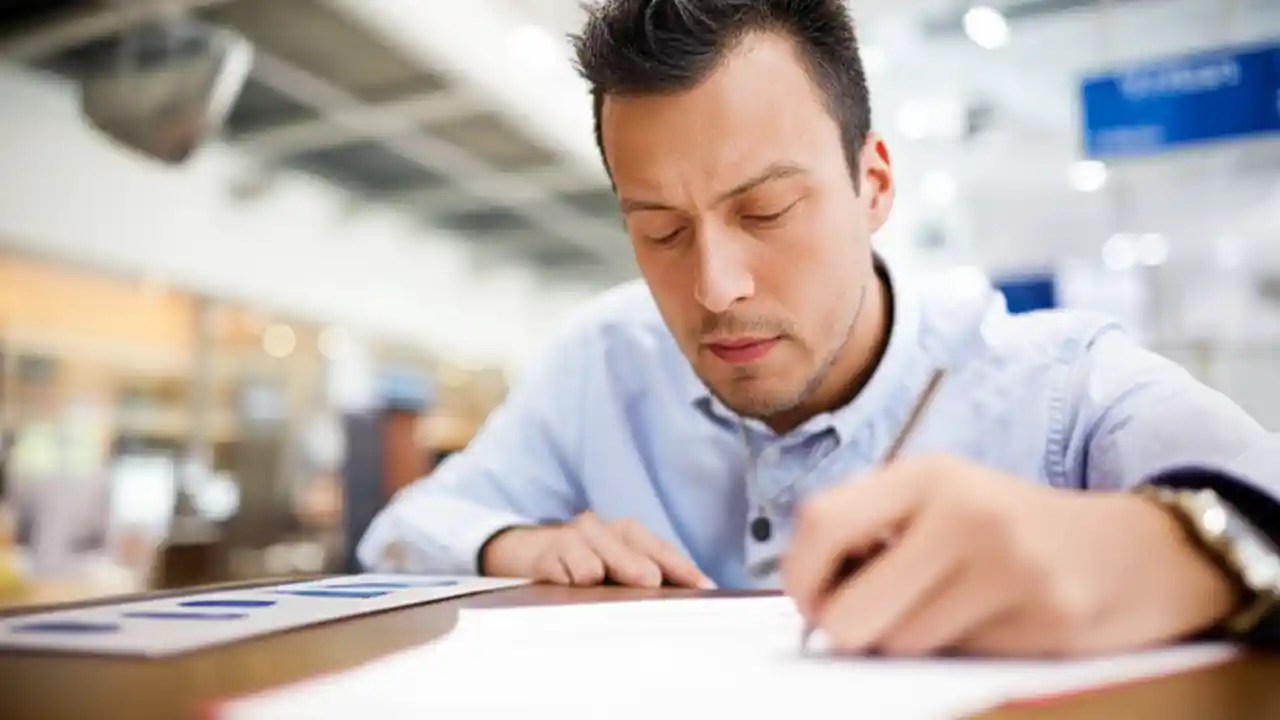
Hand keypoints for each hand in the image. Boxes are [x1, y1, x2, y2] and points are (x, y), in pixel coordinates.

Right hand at [482, 512, 715, 588]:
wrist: (525, 549)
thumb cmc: (581, 558)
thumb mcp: (614, 562)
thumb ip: (646, 573)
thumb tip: (690, 591)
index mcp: (625, 531)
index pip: (660, 550)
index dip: (683, 570)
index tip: (703, 589)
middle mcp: (601, 529)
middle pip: (633, 559)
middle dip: (643, 577)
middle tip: (652, 591)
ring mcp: (571, 540)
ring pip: (594, 570)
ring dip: (598, 587)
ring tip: (594, 595)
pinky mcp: (545, 557)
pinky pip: (564, 577)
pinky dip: (569, 587)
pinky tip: (567, 590)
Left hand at [782, 456, 1238, 656]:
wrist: (1130, 552)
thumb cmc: (1012, 530)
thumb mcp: (941, 501)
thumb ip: (873, 529)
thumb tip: (808, 590)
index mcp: (926, 475)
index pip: (821, 522)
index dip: (799, 575)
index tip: (809, 600)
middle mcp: (963, 511)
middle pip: (848, 611)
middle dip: (848, 630)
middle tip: (869, 622)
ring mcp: (1005, 563)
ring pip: (898, 645)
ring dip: (907, 643)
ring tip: (949, 611)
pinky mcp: (1040, 615)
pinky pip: (954, 660)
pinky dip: (955, 653)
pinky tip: (988, 622)